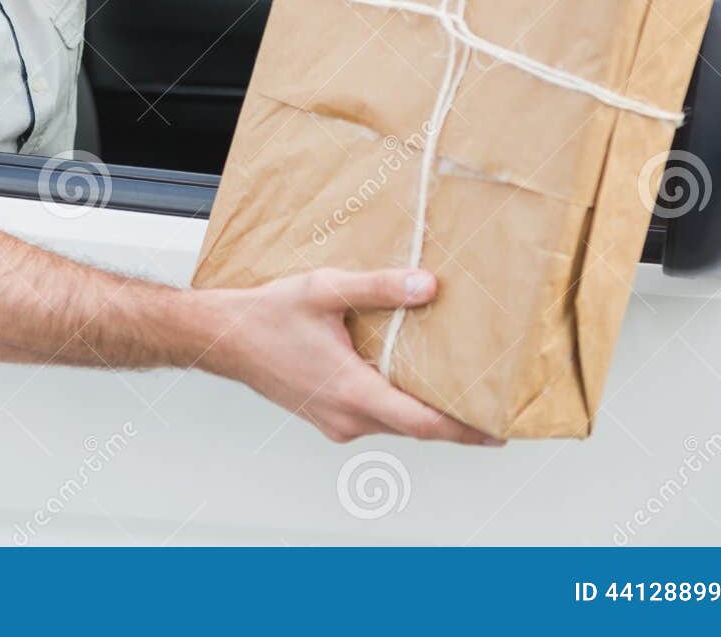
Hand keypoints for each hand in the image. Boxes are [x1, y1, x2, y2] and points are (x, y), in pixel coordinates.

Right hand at [198, 267, 503, 445]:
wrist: (225, 338)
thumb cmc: (268, 316)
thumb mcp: (326, 290)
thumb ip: (380, 288)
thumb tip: (427, 287)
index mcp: (351, 392)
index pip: (422, 423)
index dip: (464, 430)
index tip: (496, 432)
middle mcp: (346, 417)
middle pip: (414, 427)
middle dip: (453, 419)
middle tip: (489, 405)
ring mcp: (335, 420)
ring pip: (393, 421)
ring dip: (423, 409)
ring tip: (456, 387)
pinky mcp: (328, 415)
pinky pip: (373, 415)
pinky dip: (396, 402)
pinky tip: (405, 377)